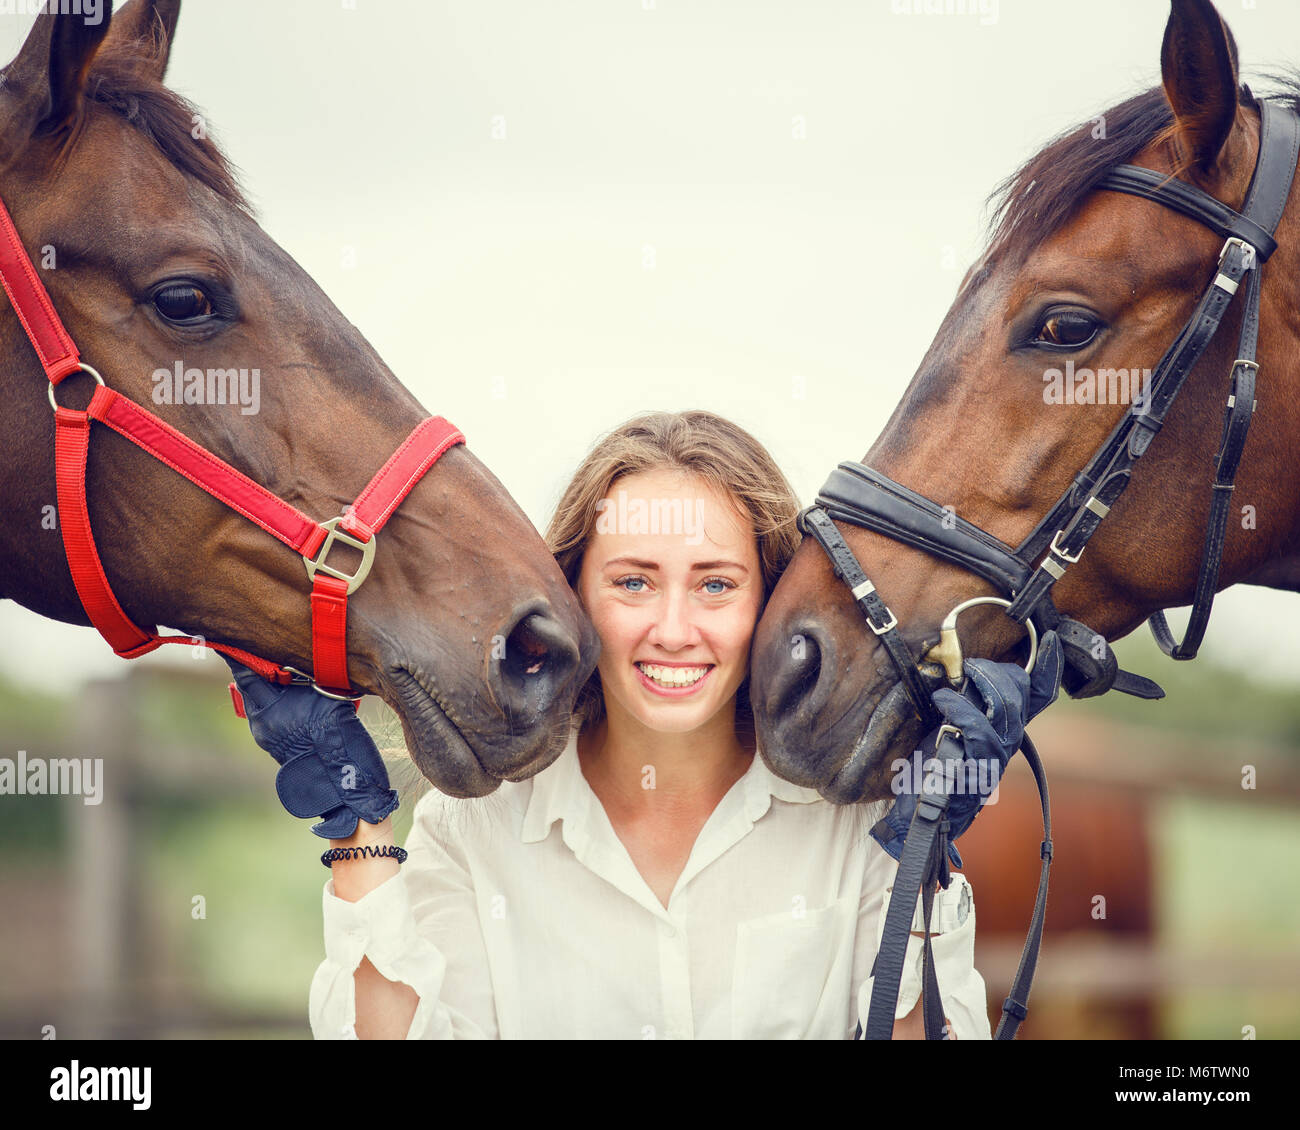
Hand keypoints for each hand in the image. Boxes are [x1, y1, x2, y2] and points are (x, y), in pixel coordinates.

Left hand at [223, 656, 397, 838]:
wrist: (345, 785)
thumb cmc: (343, 742)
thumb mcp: (329, 703)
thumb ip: (306, 683)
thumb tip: (293, 661)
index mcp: (271, 712)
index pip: (247, 674)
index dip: (239, 653)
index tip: (233, 635)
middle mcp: (263, 724)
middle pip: (249, 685)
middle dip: (255, 665)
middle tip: (263, 642)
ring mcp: (267, 737)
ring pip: (260, 700)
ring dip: (268, 683)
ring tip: (284, 667)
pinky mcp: (276, 746)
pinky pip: (270, 714)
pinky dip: (277, 700)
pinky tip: (296, 692)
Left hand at [871, 629, 1063, 868]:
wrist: (920, 816)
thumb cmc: (932, 769)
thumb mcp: (952, 728)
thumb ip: (967, 704)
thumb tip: (961, 673)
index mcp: (1006, 731)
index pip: (1039, 697)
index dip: (1049, 668)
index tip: (1051, 640)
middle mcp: (1007, 743)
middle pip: (1020, 694)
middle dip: (997, 670)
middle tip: (971, 666)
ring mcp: (995, 757)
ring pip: (1006, 708)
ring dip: (981, 683)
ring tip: (957, 680)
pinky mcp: (976, 769)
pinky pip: (978, 729)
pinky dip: (959, 707)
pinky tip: (943, 699)